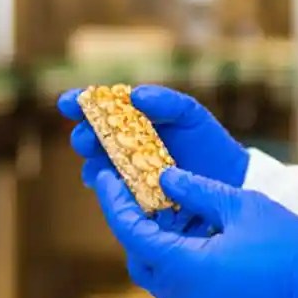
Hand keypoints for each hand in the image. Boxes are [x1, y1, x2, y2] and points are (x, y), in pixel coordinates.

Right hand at [59, 86, 250, 189]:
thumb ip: (166, 102)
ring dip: (95, 165)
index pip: (97, 109)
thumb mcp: (190, 115)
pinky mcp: (131, 202)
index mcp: (130, 121)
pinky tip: (118, 186)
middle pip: (89, 141)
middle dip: (84, 137)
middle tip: (88, 137)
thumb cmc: (208, 142)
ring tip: (102, 161)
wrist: (229, 180)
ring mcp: (123, 176)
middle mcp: (120, 148)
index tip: (68, 102)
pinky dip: (112, 191)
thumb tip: (135, 95)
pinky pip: (113, 197)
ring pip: (96, 170)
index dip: (79, 104)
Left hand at [92, 167, 297, 297]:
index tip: (106, 177)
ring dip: (162, 244)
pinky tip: (203, 238)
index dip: (115, 202)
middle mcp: (183, 297)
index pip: (132, 232)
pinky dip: (182, 262)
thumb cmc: (291, 248)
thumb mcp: (244, 207)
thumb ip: (198, 191)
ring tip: (178, 212)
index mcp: (186, 268)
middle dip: (137, 225)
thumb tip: (164, 178)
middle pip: (141, 258)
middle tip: (142, 193)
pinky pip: (183, 288)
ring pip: (161, 275)